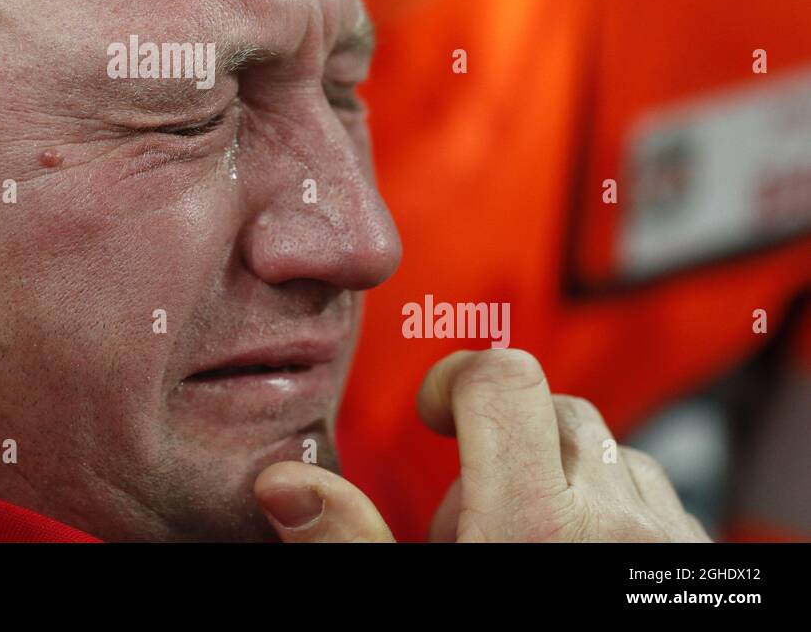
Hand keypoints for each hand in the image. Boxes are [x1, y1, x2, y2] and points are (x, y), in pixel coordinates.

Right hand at [254, 348, 709, 542]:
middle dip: (501, 445)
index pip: (502, 379)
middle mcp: (614, 527)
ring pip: (607, 454)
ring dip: (561, 480)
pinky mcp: (703, 569)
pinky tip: (577, 570)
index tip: (436, 415)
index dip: (455, 380)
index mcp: (532, 529)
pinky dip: (612, 515)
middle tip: (470, 526)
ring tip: (526, 554)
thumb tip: (284, 485)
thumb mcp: (410, 610)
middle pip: (552, 410)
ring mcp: (668, 547)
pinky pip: (654, 501)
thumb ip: (347, 546)